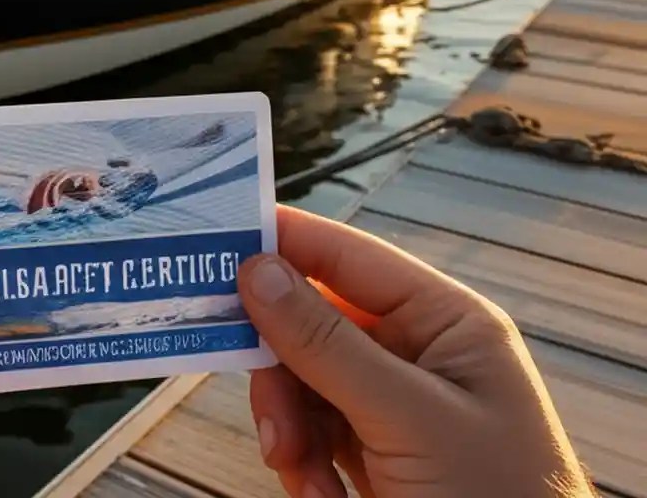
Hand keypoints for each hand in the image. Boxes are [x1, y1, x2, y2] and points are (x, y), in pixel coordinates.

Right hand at [239, 205, 592, 497]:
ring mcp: (393, 404)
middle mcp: (417, 354)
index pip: (349, 258)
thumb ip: (328, 344)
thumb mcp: (407, 416)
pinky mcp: (374, 450)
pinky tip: (321, 492)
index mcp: (445, 322)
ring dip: (288, 427)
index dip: (286, 244)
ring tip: (298, 468)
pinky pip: (310, 432)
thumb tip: (258, 270)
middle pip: (310, 324)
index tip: (220, 241)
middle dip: (281, 370)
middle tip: (269, 413)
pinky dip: (302, 463)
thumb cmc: (493, 495)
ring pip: (300, 383)